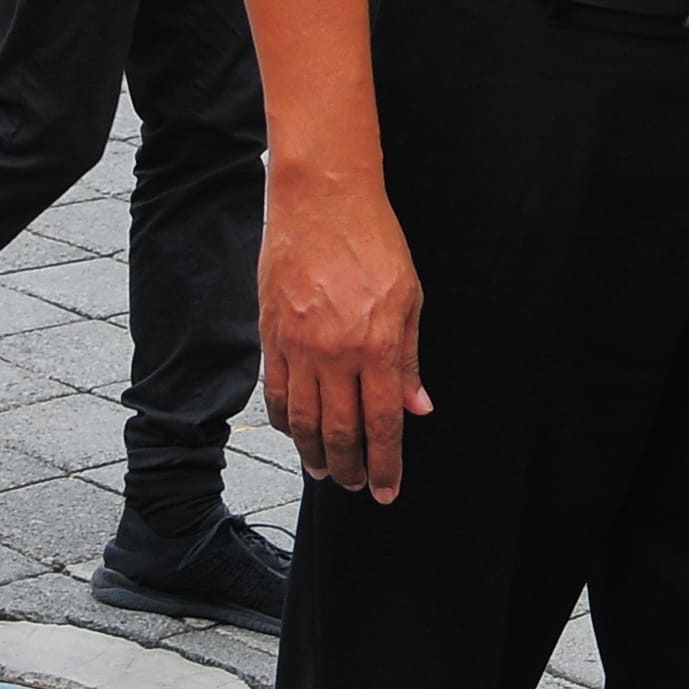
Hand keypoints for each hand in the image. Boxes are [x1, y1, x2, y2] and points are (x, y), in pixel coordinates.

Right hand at [259, 168, 430, 499]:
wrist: (322, 198)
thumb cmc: (373, 239)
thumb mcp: (410, 297)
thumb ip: (410, 358)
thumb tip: (418, 406)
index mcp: (377, 347)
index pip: (383, 424)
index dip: (385, 463)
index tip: (387, 490)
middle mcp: (335, 354)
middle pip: (340, 432)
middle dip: (352, 468)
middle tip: (358, 486)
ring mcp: (297, 346)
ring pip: (303, 421)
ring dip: (315, 454)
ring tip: (326, 472)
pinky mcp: (270, 333)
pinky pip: (275, 391)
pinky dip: (284, 421)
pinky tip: (294, 433)